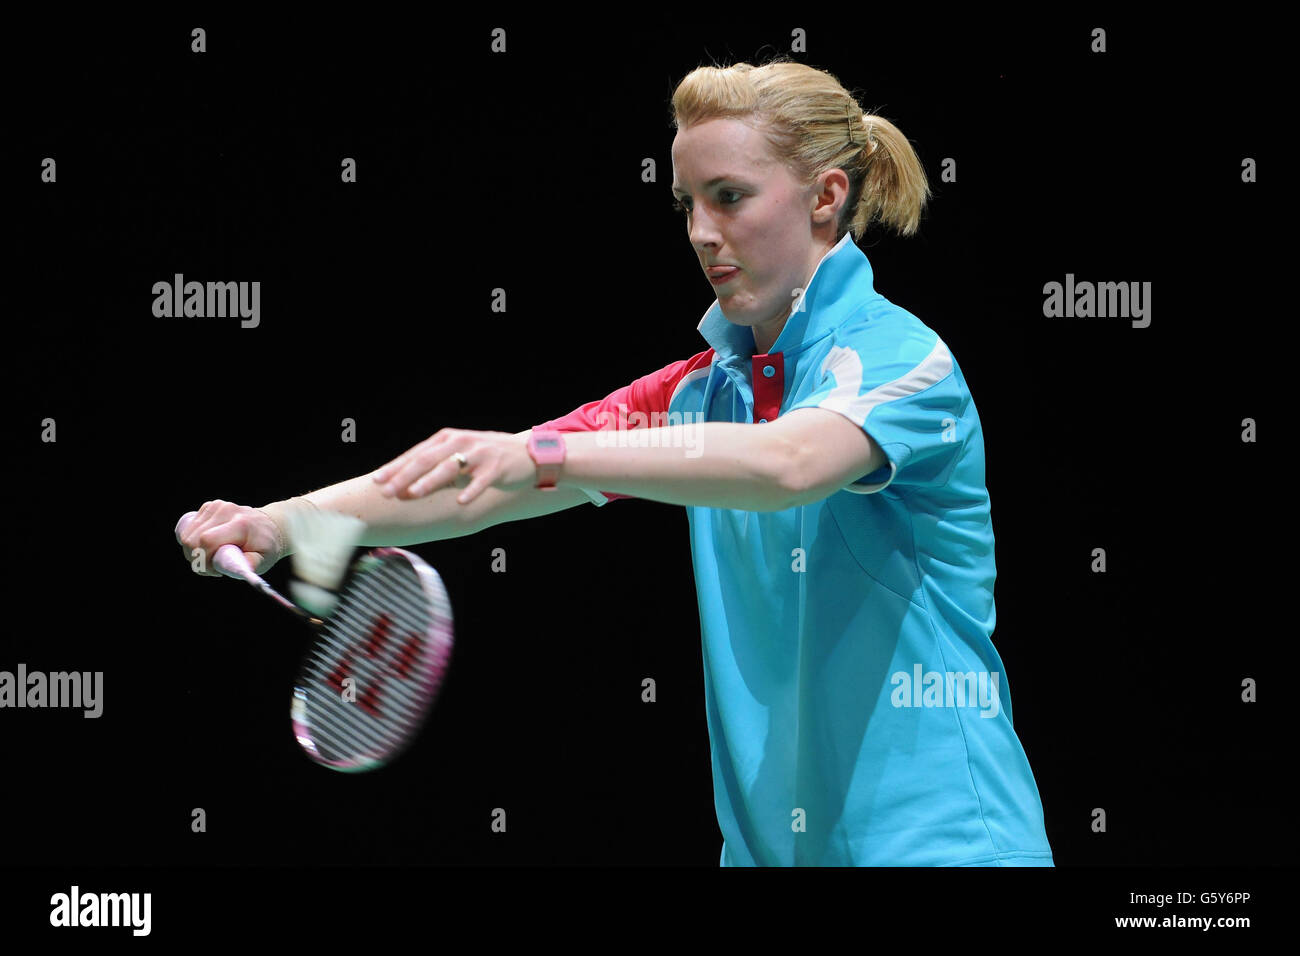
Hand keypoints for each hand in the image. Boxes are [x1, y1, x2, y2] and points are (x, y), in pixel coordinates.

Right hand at [175, 500, 285, 576]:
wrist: (270, 526)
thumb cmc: (266, 546)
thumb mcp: (264, 560)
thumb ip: (250, 566)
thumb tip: (240, 571)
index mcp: (240, 524)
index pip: (207, 540)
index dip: (203, 560)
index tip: (214, 571)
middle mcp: (226, 511)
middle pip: (192, 538)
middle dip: (196, 559)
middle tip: (212, 568)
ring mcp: (216, 506)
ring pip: (187, 534)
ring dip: (193, 552)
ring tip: (211, 558)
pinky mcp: (208, 507)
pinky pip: (188, 529)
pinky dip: (192, 542)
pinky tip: (206, 547)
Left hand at [372, 428, 536, 503]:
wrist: (526, 455)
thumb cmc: (485, 459)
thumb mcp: (458, 458)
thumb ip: (434, 469)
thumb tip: (402, 487)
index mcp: (447, 439)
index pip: (416, 454)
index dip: (396, 468)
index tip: (377, 482)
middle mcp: (461, 442)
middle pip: (427, 460)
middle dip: (405, 476)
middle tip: (388, 492)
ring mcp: (479, 453)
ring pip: (450, 468)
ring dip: (430, 481)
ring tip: (413, 493)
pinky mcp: (497, 466)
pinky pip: (482, 480)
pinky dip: (471, 490)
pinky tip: (461, 502)